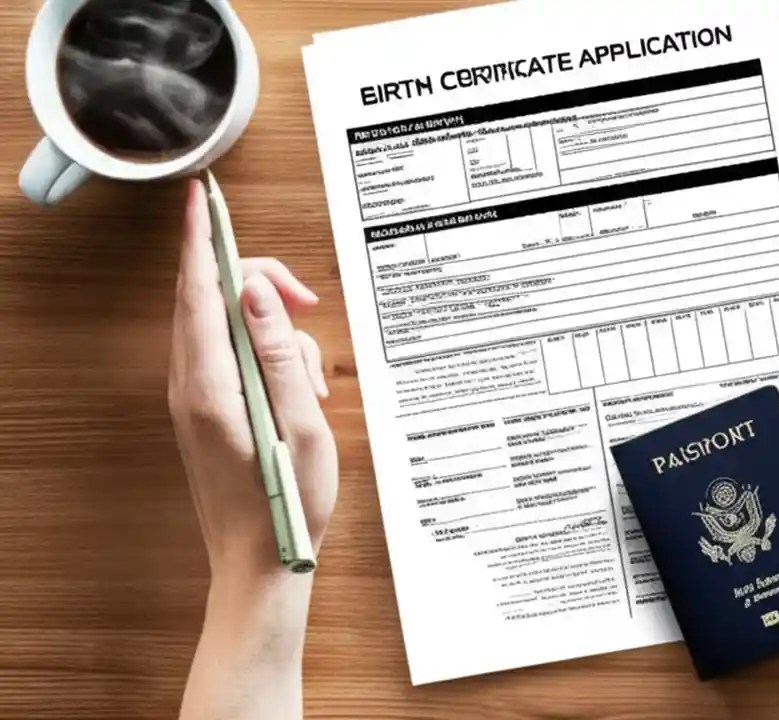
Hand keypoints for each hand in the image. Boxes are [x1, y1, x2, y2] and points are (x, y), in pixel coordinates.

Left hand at [168, 179, 337, 578]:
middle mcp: (190, 387)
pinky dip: (266, 357)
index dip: (202, 240)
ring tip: (313, 379)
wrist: (259, 564)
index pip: (199, 292)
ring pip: (225, 328)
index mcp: (210, 387)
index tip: (201, 199)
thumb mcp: (303, 424)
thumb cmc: (288, 505)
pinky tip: (299, 392)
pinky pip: (230, 358)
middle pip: (209, 301)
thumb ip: (278, 354)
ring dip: (272, 331)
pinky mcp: (205, 410)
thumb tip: (257, 293)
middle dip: (258, 284)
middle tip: (308, 300)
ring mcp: (193, 399)